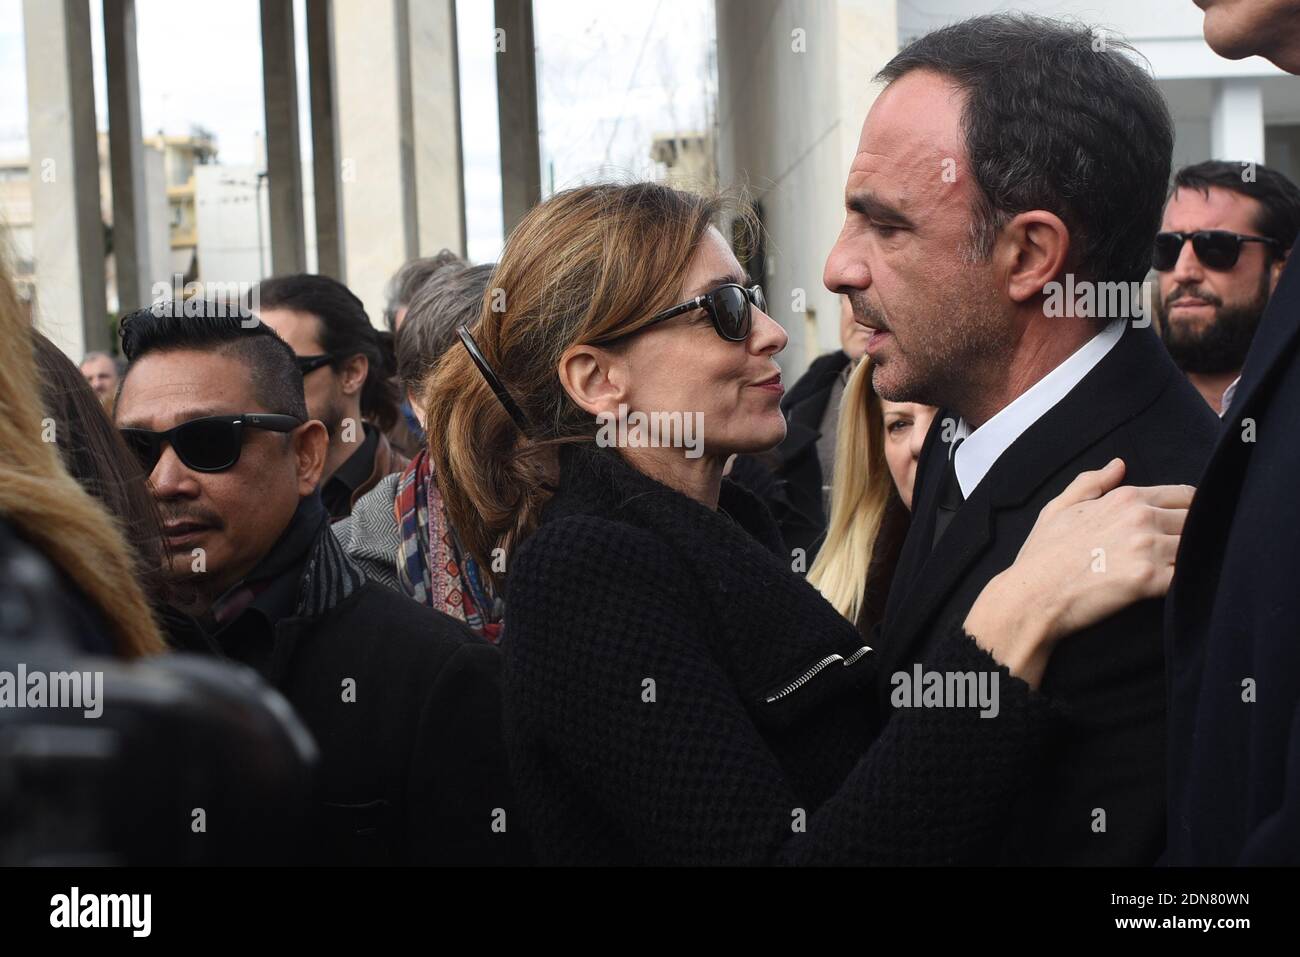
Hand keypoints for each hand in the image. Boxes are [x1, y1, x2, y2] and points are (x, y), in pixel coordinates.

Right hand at [964, 458, 1193, 686]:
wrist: (1032, 596)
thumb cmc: (1042, 555)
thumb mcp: (1058, 508)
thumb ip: (1091, 483)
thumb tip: (1119, 464)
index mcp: (1125, 498)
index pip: (1185, 495)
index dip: (1190, 510)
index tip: (1185, 526)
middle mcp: (1141, 518)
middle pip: (1197, 520)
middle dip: (1195, 534)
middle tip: (1185, 550)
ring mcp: (1148, 549)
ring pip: (1197, 547)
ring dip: (1194, 558)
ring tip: (1189, 570)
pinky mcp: (1150, 582)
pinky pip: (1189, 577)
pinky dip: (1190, 582)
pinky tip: (1179, 586)